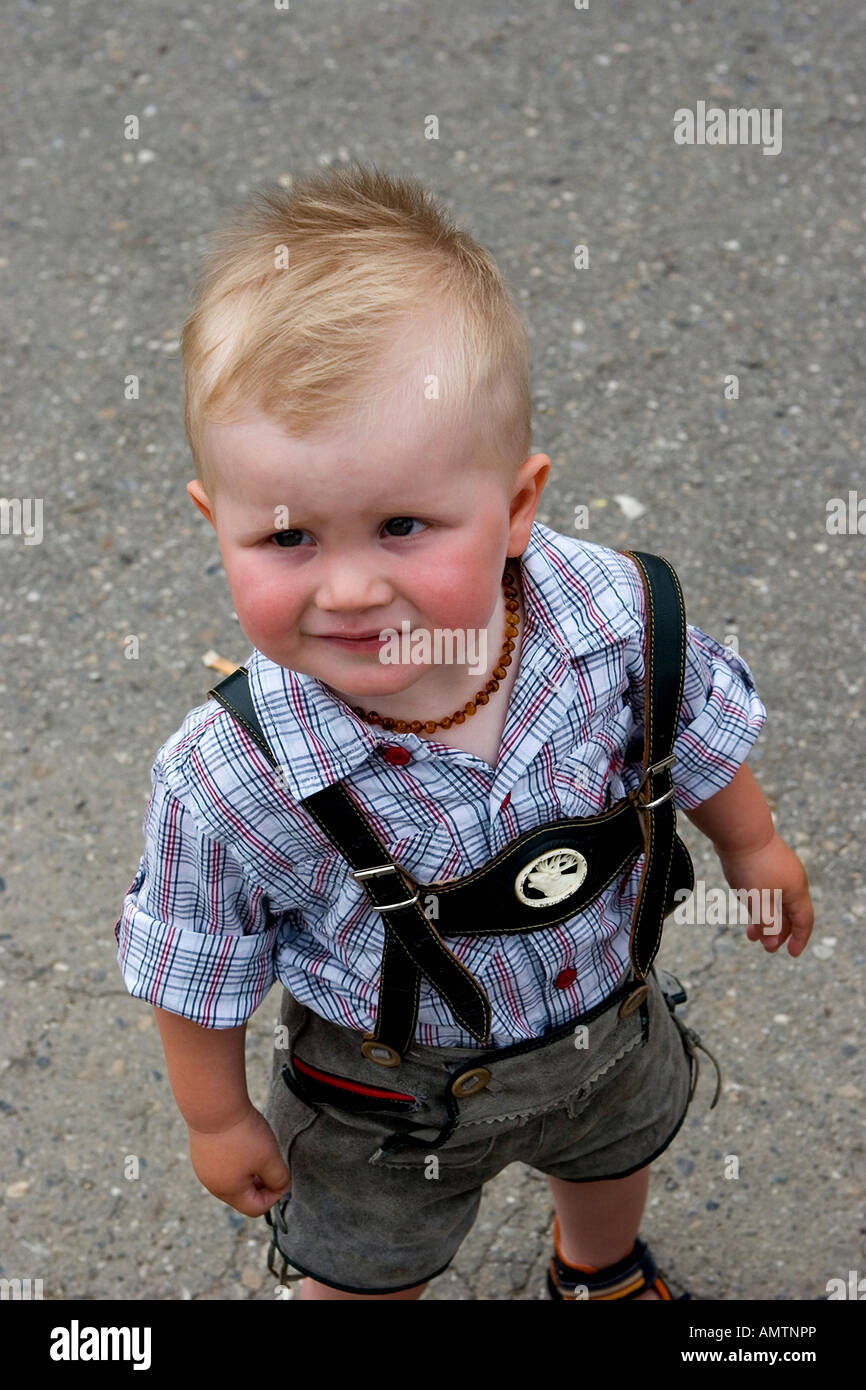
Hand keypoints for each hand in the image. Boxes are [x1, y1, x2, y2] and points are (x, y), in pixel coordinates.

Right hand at [187, 1104, 290, 1217]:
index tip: (282, 1175)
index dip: (275, 1196)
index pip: (256, 1208)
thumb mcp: (269, 1157)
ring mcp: (203, 1168)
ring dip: (248, 1170)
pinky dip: (235, 1158)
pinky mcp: (200, 1152)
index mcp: (229, 1192)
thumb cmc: (242, 1134)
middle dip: (261, 1183)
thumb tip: (281, 1187)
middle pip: (243, 1195)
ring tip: (256, 1148)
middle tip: (270, 1161)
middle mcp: (212, 1185)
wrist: (212, 1104)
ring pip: (232, 1179)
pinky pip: (221, 1164)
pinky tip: (241, 1139)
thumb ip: (279, 1178)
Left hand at [717, 831, 813, 957]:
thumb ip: (767, 923)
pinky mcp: (765, 862)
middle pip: (790, 913)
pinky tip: (747, 907)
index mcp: (796, 890)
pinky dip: (760, 903)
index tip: (791, 953)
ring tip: (751, 934)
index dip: (799, 939)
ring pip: (776, 901)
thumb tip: (771, 943)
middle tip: (765, 947)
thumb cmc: (751, 866)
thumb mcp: (759, 901)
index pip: (804, 920)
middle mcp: (792, 880)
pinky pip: (767, 889)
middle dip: (778, 932)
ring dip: (765, 919)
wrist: (741, 830)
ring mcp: (779, 869)